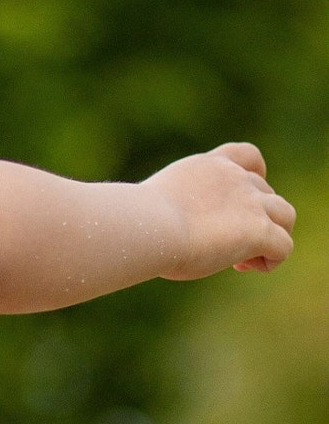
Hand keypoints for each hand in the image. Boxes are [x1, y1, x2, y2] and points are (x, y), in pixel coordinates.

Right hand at [144, 143, 294, 280]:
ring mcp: (251, 203)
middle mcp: (235, 178)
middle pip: (267, 195)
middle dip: (253, 221)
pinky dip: (272, 259)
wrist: (148, 225)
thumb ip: (173, 208)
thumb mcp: (157, 204)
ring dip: (272, 237)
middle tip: (223, 248)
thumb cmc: (137, 221)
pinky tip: (246, 267)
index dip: (255, 176)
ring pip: (286, 216)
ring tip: (244, 260)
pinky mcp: (259, 229)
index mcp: (208, 167)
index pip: (247, 156)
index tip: (240, 201)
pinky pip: (284, 246)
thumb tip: (164, 227)